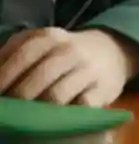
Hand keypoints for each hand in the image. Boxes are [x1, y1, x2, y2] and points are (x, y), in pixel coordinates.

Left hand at [0, 28, 138, 106]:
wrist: (111, 51)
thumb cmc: (63, 52)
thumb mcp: (40, 43)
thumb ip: (13, 55)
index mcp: (49, 37)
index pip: (22, 56)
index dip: (4, 77)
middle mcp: (70, 51)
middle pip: (38, 78)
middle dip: (19, 98)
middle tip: (9, 112)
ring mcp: (88, 70)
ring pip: (57, 96)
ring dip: (38, 111)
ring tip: (28, 117)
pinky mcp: (103, 90)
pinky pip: (81, 107)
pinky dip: (65, 115)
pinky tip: (55, 117)